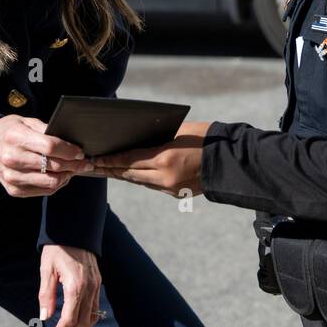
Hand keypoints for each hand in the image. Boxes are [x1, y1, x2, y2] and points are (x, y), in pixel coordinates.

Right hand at [0, 116, 92, 197]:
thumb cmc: (7, 131)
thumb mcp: (25, 121)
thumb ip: (46, 130)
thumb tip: (70, 140)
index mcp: (16, 138)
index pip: (50, 147)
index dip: (69, 151)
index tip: (80, 151)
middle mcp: (12, 159)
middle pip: (52, 166)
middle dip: (74, 165)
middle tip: (85, 163)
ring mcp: (12, 177)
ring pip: (50, 182)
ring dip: (67, 176)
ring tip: (75, 170)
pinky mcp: (14, 190)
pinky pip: (43, 191)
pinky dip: (57, 185)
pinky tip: (62, 176)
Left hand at [38, 243, 102, 326]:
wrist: (75, 229)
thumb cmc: (57, 248)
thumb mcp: (46, 269)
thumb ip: (47, 294)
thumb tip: (45, 316)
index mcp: (75, 285)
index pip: (69, 318)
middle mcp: (89, 287)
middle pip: (83, 322)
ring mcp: (96, 285)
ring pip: (92, 317)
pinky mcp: (98, 282)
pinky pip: (95, 308)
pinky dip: (87, 321)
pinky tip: (78, 326)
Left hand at [90, 120, 210, 195]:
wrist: (231, 161)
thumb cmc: (206, 138)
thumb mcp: (179, 133)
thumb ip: (157, 140)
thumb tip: (136, 144)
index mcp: (165, 159)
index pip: (129, 160)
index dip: (111, 160)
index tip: (97, 158)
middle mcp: (164, 177)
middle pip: (130, 174)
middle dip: (112, 169)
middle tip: (95, 165)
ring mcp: (170, 188)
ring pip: (140, 182)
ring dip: (124, 175)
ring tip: (109, 170)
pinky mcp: (176, 194)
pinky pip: (152, 186)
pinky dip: (140, 179)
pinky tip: (131, 174)